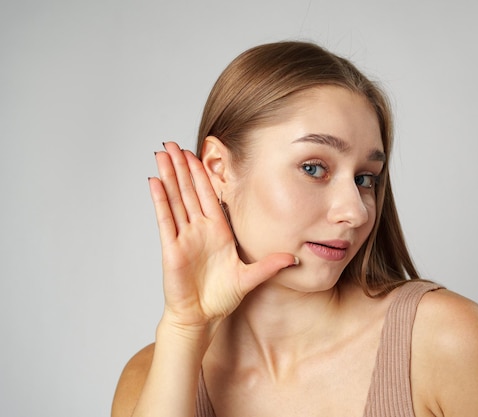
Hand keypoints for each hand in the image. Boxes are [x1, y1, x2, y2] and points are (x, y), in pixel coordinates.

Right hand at [148, 142, 296, 329]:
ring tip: (162, 153)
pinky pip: (166, 219)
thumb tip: (293, 257)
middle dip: (182, 167)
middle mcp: (199, 230)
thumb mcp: (250, 277)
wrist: (201, 317)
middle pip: (189, 191)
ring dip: (169, 176)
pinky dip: (160, 199)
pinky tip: (155, 181)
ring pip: (175, 199)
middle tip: (173, 143)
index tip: (198, 153)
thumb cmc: (221, 297)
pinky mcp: (171, 248)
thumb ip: (269, 265)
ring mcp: (184, 237)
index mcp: (218, 231)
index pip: (209, 196)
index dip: (203, 174)